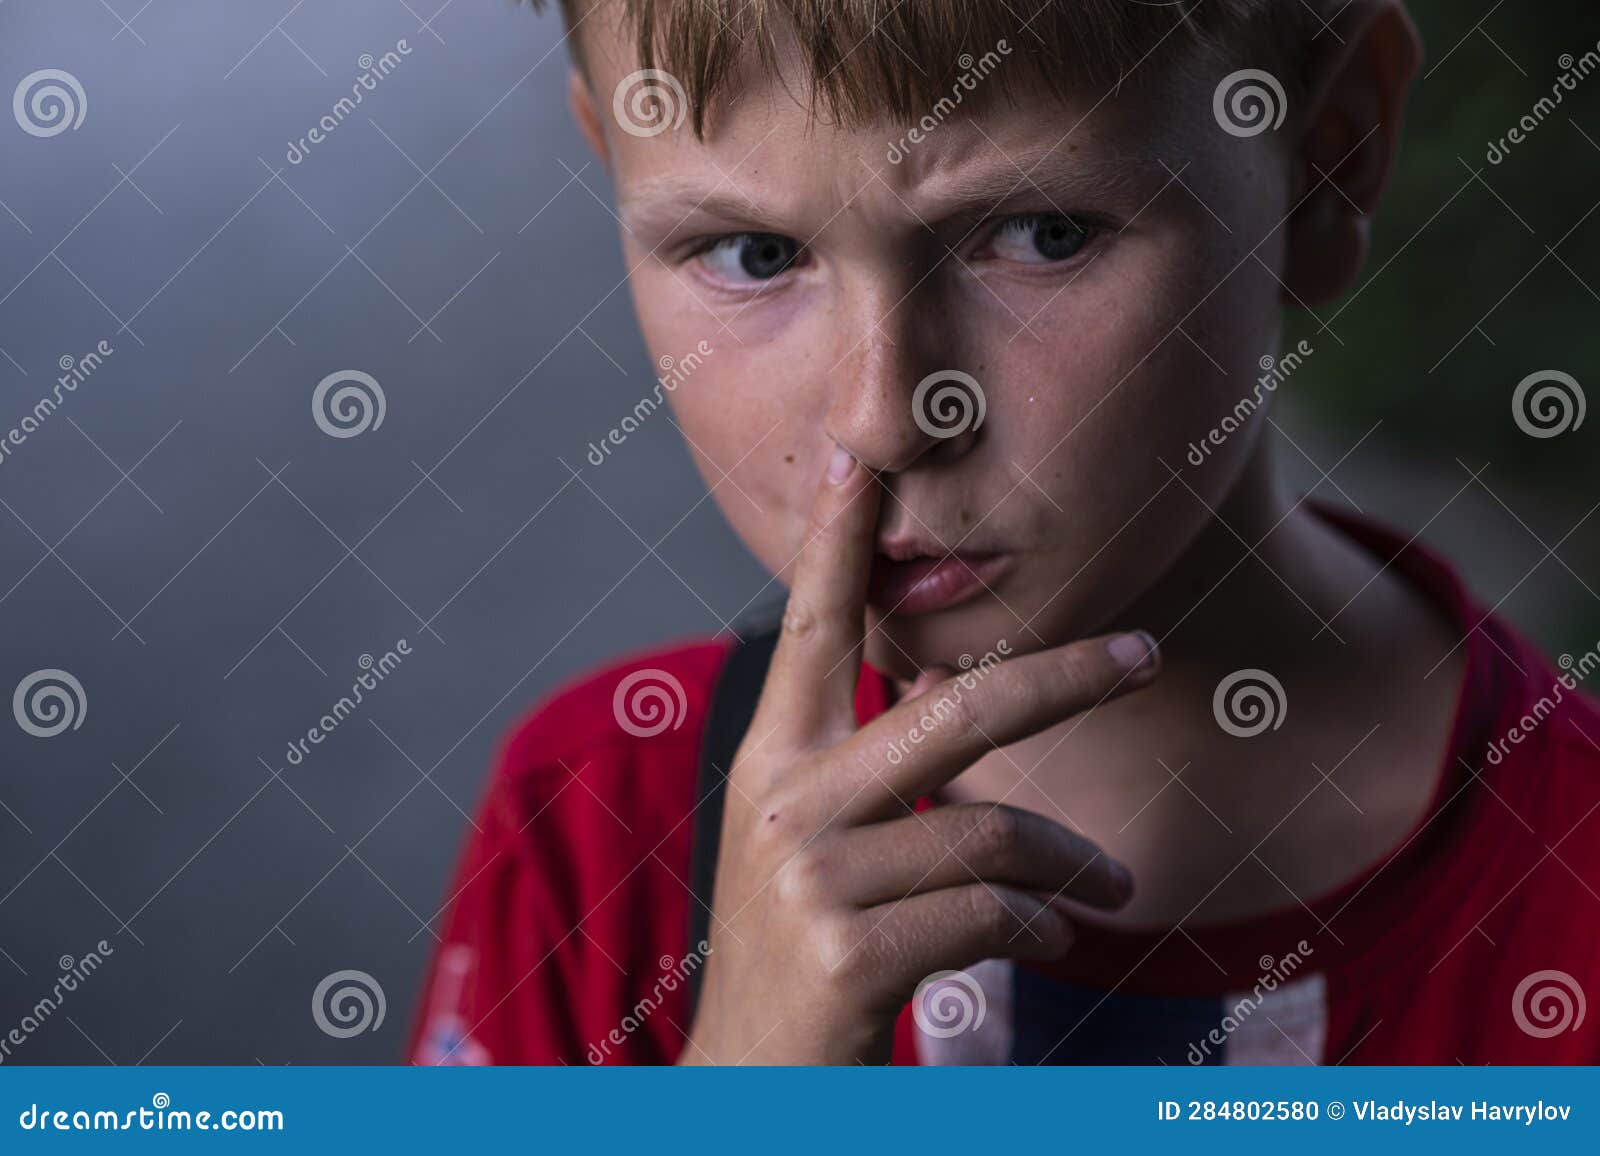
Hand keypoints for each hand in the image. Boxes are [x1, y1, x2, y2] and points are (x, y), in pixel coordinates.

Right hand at [679, 446, 1160, 1064]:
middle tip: (1146, 652)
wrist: (748, 1082)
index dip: (838, 533)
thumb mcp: (809, 845)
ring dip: (1074, 864)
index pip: (811, 622)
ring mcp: (811, 875)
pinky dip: (1045, 925)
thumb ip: (869, 774)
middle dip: (1064, 675)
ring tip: (1113, 887)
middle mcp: (784, 797)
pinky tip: (1053, 939)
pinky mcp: (850, 951)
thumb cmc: (799, 951)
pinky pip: (993, 912)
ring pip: (992, 827)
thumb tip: (978, 728)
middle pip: (953, 706)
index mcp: (774, 755)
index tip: (860, 445)